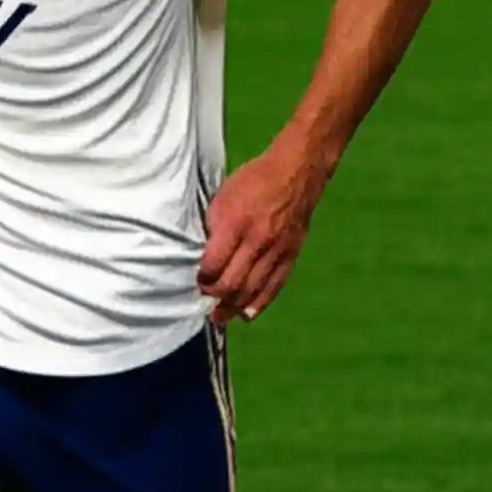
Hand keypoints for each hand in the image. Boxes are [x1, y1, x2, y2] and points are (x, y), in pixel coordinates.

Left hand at [197, 137, 331, 323]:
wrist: (296, 173)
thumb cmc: (253, 181)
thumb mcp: (222, 197)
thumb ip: (212, 228)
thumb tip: (204, 256)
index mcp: (235, 223)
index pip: (213, 264)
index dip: (202, 278)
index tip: (196, 281)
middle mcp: (257, 241)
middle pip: (232, 283)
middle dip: (214, 297)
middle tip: (204, 302)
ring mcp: (277, 251)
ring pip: (252, 290)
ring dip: (233, 308)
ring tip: (220, 318)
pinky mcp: (290, 255)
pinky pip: (274, 286)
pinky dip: (259, 303)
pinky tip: (246, 315)